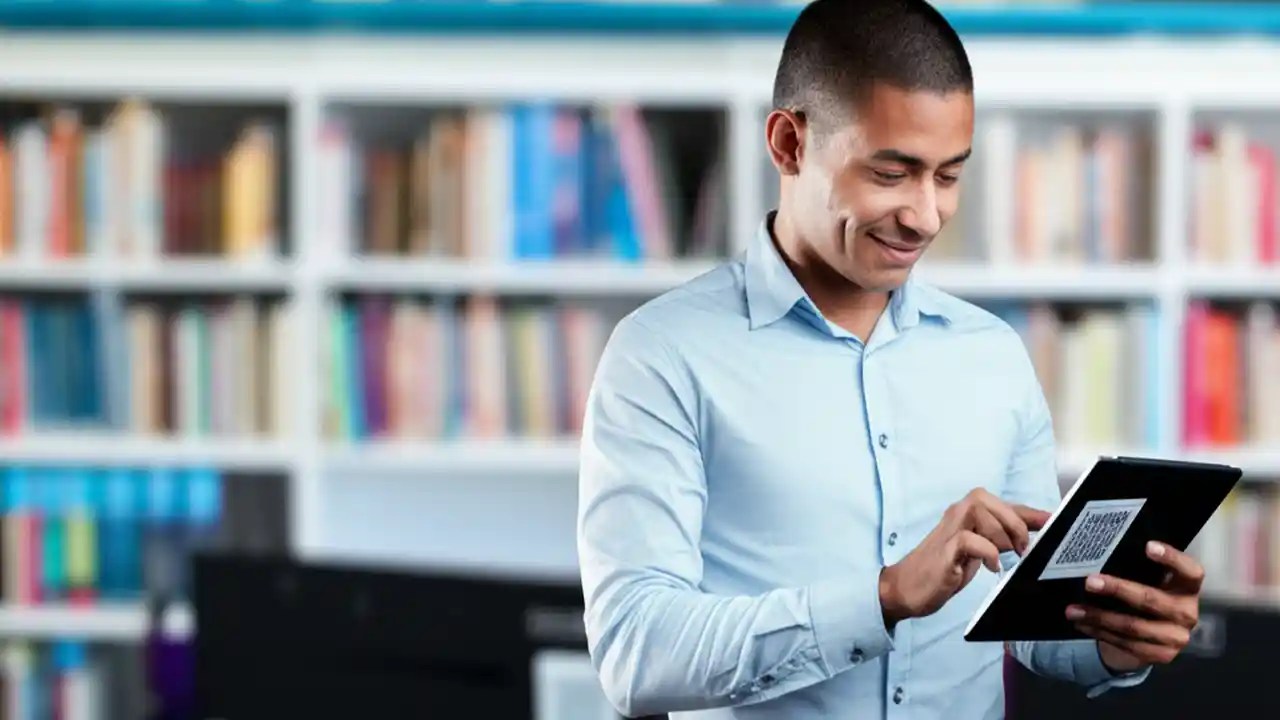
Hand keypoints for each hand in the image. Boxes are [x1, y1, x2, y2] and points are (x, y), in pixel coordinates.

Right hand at [880, 488, 1050, 625]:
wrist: (906, 588)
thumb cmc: (945, 568)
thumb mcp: (979, 551)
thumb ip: (1001, 539)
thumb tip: (1033, 533)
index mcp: (967, 514)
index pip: (1003, 505)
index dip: (1030, 512)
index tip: (1053, 520)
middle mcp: (956, 515)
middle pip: (989, 500)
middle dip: (1012, 522)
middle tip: (1022, 549)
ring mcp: (948, 530)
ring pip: (979, 511)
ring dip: (1000, 535)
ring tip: (1004, 557)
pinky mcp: (944, 550)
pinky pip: (968, 539)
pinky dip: (986, 552)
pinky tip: (990, 567)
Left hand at [1066, 541, 1202, 672]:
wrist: (1150, 633)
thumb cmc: (1143, 590)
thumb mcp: (1141, 574)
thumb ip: (1122, 555)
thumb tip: (1065, 528)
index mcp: (1187, 586)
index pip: (1191, 571)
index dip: (1173, 559)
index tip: (1147, 546)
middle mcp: (1187, 611)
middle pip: (1152, 600)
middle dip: (1118, 589)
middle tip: (1090, 581)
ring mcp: (1176, 637)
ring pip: (1134, 626)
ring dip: (1099, 617)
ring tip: (1072, 609)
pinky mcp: (1161, 655)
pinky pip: (1126, 644)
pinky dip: (1100, 633)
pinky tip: (1081, 624)